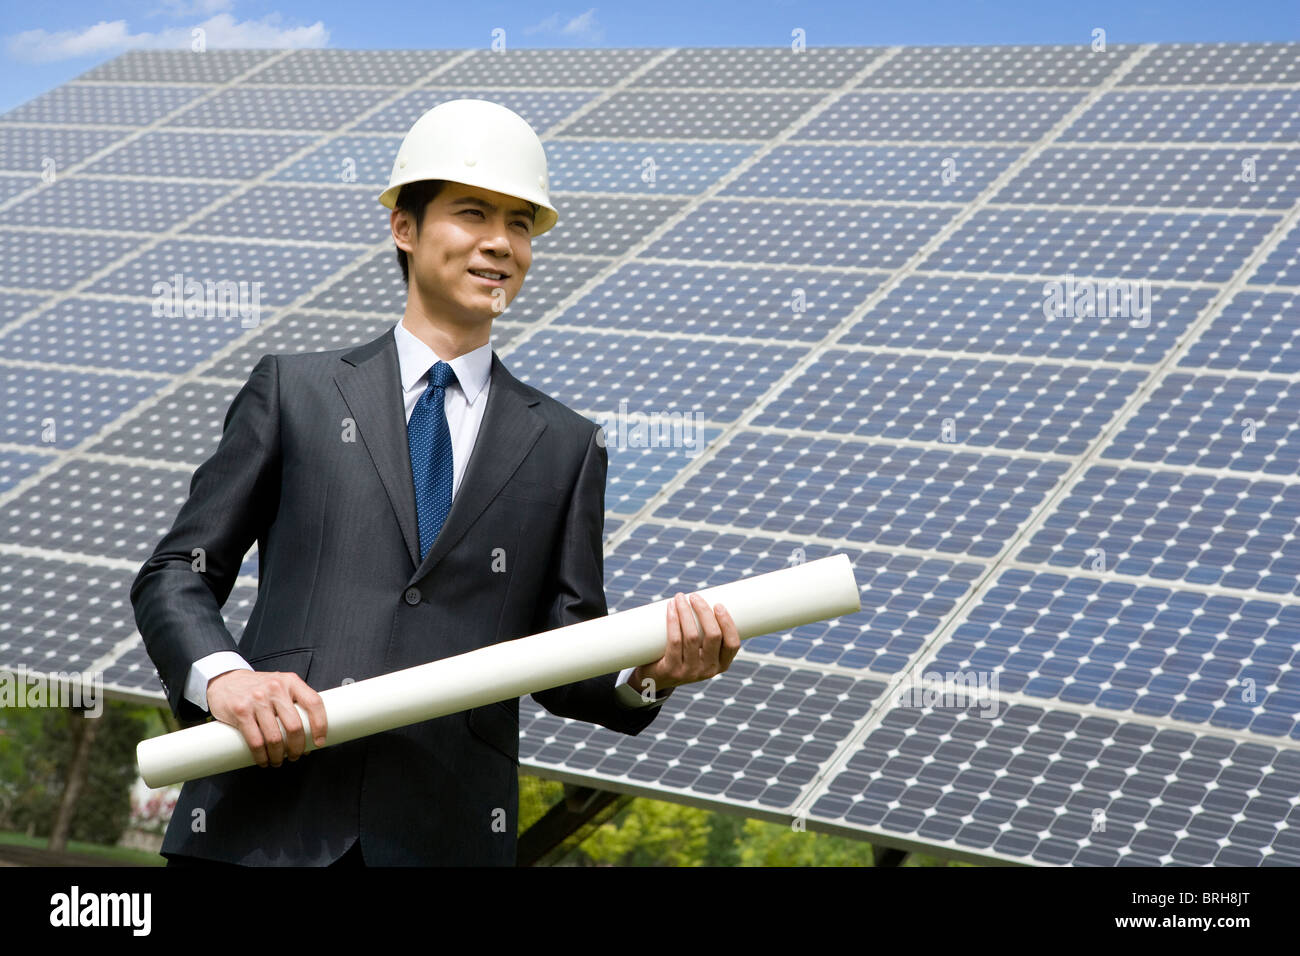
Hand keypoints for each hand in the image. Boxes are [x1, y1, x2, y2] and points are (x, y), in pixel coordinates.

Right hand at [206, 670, 327, 767]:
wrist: (225, 681)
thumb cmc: (258, 687)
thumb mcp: (280, 685)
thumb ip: (294, 702)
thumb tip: (309, 734)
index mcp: (291, 681)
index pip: (314, 703)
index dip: (320, 725)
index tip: (319, 741)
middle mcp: (276, 688)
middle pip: (295, 726)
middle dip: (297, 747)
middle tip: (296, 755)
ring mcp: (257, 699)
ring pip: (275, 738)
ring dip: (279, 756)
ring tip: (278, 760)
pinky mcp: (241, 711)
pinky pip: (256, 741)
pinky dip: (261, 757)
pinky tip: (264, 760)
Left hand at [631, 592, 740, 697]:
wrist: (654, 679)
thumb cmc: (681, 656)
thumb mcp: (700, 651)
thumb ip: (706, 632)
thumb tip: (705, 598)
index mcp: (720, 665)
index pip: (733, 644)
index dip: (728, 623)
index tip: (718, 604)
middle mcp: (708, 670)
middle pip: (713, 636)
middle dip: (704, 611)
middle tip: (694, 596)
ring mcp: (690, 672)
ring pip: (692, 636)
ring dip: (686, 611)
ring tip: (680, 597)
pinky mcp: (672, 670)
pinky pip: (674, 641)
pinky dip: (673, 620)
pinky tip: (671, 608)